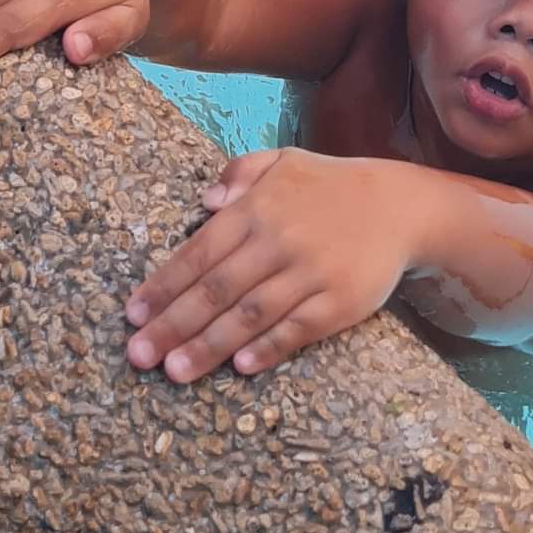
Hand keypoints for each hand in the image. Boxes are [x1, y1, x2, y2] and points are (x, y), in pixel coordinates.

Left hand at [125, 150, 416, 382]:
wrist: (400, 206)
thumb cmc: (330, 186)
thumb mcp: (283, 161)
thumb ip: (240, 172)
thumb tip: (204, 204)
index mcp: (259, 208)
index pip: (199, 253)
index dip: (163, 286)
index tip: (133, 315)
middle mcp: (279, 241)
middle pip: (216, 290)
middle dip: (173, 325)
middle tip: (138, 355)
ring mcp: (310, 273)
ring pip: (250, 314)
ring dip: (209, 345)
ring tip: (174, 371)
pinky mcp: (339, 301)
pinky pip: (296, 329)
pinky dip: (267, 348)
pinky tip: (240, 367)